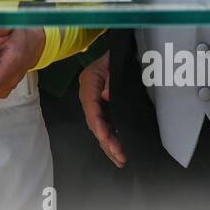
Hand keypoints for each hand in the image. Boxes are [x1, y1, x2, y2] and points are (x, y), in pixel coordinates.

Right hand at [79, 50, 125, 167]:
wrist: (118, 49)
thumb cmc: (115, 55)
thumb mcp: (113, 61)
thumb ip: (110, 79)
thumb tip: (107, 96)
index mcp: (88, 82)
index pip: (91, 107)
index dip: (98, 123)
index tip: (105, 137)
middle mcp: (88, 95)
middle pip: (94, 122)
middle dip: (106, 141)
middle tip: (119, 156)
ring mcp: (94, 102)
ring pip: (99, 128)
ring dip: (109, 145)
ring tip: (120, 160)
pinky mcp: (102, 108)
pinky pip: (105, 125)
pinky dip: (111, 139)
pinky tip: (118, 152)